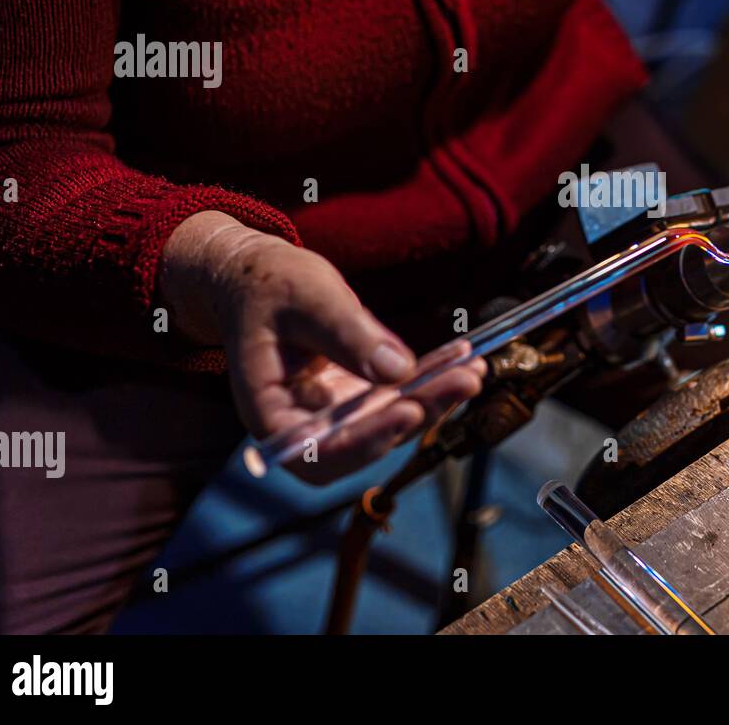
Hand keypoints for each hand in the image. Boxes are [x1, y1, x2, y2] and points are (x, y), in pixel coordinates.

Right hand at [159, 211, 484, 481]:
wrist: (256, 278)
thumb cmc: (266, 284)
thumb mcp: (306, 297)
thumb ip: (347, 334)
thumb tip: (399, 370)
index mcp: (269, 412)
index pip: (317, 451)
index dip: (365, 440)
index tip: (408, 410)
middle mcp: (303, 424)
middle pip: (365, 441)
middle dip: (418, 412)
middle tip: (463, 381)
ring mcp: (333, 413)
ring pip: (389, 421)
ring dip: (434, 399)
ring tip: (472, 371)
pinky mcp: (356, 396)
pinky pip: (396, 397)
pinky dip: (429, 382)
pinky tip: (462, 362)